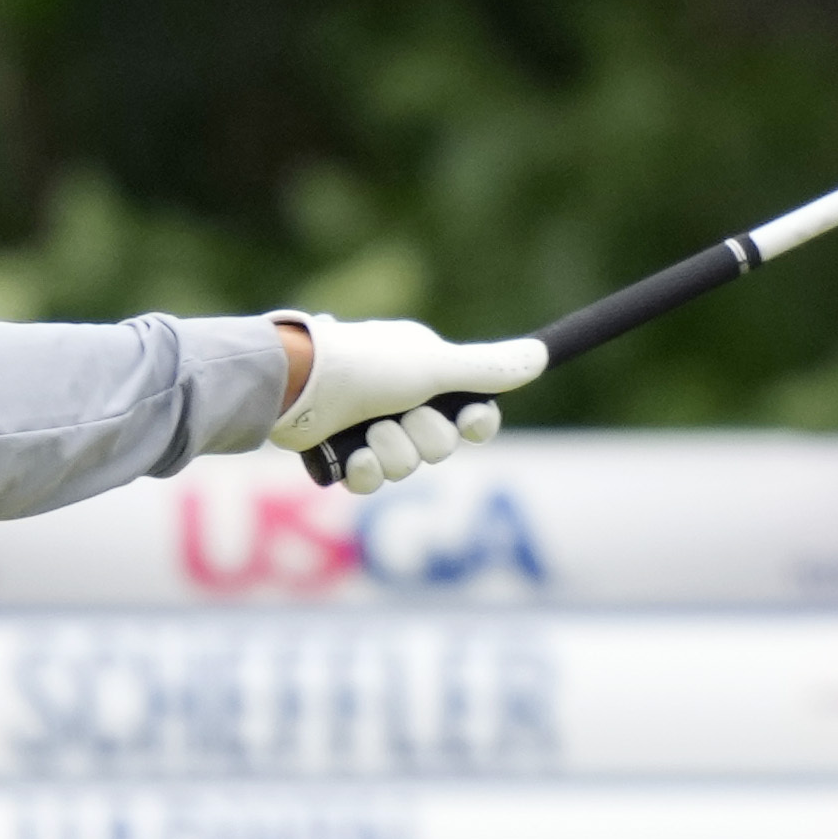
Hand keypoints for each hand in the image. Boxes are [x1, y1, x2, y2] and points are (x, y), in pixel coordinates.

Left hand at [264, 312, 547, 491]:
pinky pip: (372, 482)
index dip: (476, 423)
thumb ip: (487, 368)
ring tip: (365, 430)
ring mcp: (370, 428)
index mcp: (426, 374)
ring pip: (407, 467)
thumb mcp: (434, 365)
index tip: (471, 420)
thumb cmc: (366, 365)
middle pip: (442, 445)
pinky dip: (364, 471)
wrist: (295, 384)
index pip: (472, 412)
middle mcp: (401, 400)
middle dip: (422, 436)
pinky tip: (351, 456)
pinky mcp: (341, 455)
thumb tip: (542, 355)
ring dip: (390, 452)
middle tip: (399, 414)